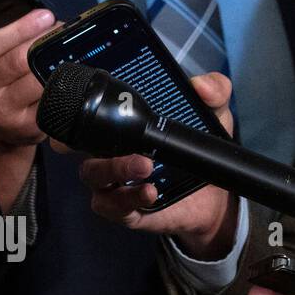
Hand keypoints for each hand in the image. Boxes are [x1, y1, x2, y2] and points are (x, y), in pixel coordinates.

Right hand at [0, 8, 57, 209]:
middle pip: (18, 60)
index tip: (45, 15)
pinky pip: (51, 100)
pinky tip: (63, 74)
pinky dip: (61, 84)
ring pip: (37, 80)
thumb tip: (29, 3)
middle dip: (44, 41)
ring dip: (56, 61)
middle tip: (60, 29)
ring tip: (62, 49)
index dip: (20, 28)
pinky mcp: (22, 127)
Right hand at [73, 73, 237, 258]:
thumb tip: (201, 86)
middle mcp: (108, 153)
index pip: (91, 117)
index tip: (89, 106)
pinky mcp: (124, 209)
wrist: (217, 199)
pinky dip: (127, 198)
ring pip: (92, 175)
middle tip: (116, 145)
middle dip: (79, 143)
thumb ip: (213, 93)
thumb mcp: (213, 117)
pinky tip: (150, 192)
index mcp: (121, 129)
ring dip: (113, 169)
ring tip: (144, 166)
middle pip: (77, 146)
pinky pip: (110, 206)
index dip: (79, 112)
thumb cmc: (200, 153)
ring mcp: (113, 183)